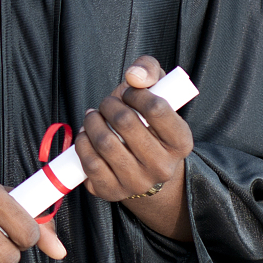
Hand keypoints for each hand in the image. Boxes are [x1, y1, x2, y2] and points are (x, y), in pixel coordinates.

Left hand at [75, 56, 193, 241]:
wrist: (145, 169)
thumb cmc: (150, 124)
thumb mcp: (158, 92)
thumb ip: (149, 71)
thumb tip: (134, 77)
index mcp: (181, 142)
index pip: (156, 108)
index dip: (135, 93)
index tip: (128, 92)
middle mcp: (163, 167)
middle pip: (125, 121)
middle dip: (109, 104)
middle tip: (108, 103)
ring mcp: (137, 182)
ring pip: (104, 142)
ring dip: (91, 120)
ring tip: (94, 116)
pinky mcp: (112, 191)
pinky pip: (89, 163)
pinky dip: (81, 142)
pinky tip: (86, 135)